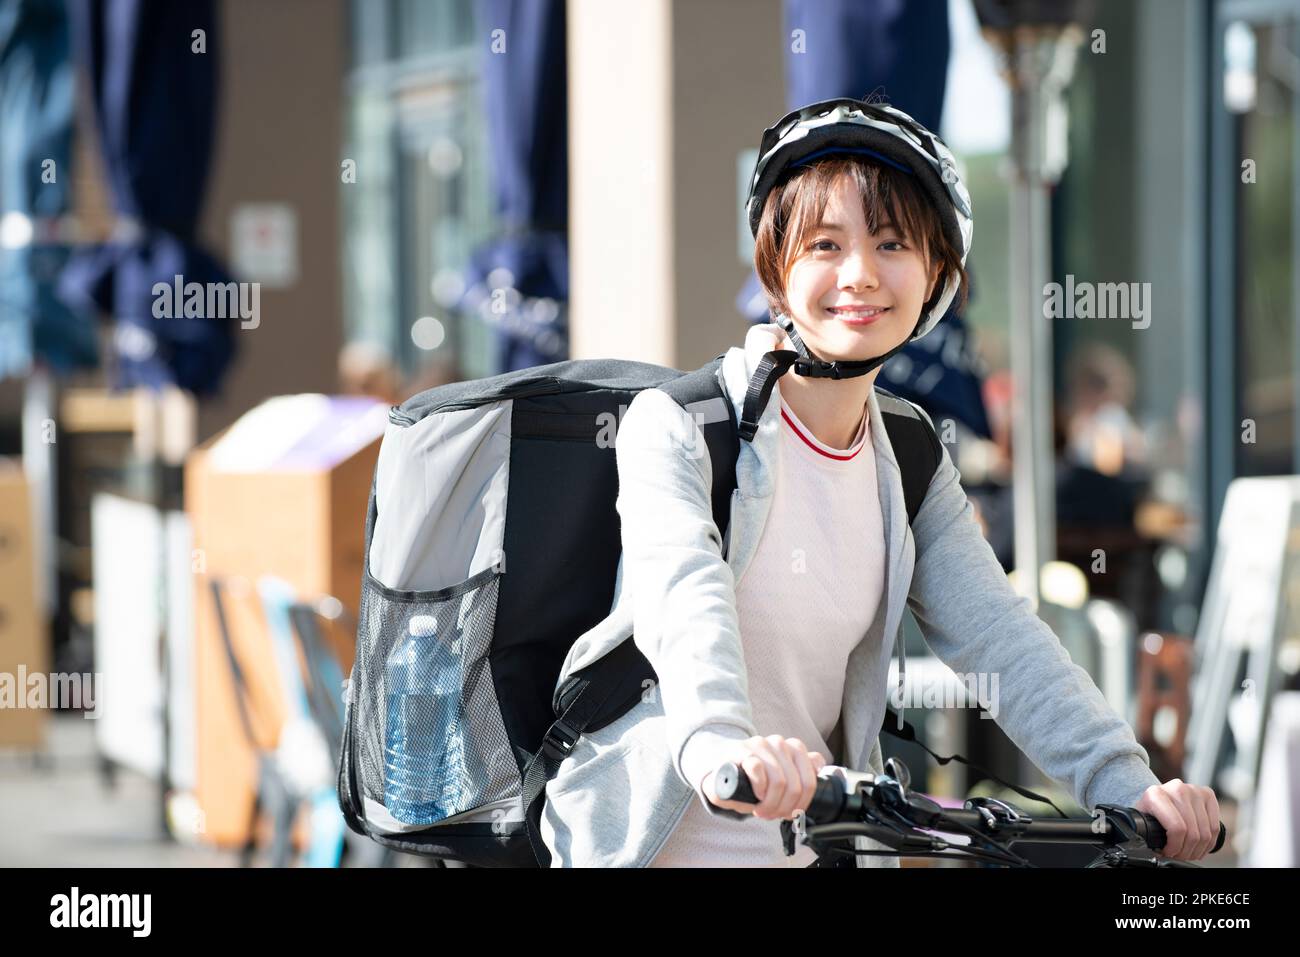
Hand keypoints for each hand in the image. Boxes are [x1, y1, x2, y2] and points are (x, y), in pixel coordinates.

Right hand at [702, 735, 826, 820]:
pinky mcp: (742, 750)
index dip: (804, 799)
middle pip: (797, 784)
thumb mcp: (779, 776)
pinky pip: (758, 769)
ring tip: (761, 809)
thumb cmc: (751, 776)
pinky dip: (758, 788)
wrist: (718, 766)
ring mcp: (761, 745)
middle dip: (785, 807)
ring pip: (780, 780)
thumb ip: (799, 774)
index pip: (813, 772)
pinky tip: (754, 795)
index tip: (792, 811)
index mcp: (792, 748)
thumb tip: (815, 777)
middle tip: (772, 815)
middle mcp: (779, 743)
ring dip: (771, 803)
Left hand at [1133, 779, 1220, 860]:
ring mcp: (1194, 790)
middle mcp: (1176, 789)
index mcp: (1156, 794)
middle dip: (1186, 851)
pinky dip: (1209, 842)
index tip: (1169, 853)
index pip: (1177, 828)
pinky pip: (1215, 827)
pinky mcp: (1207, 794)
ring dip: (1198, 849)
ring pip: (1206, 833)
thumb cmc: (1150, 810)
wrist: (1157, 795)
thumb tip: (1158, 853)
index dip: (1175, 847)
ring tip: (1189, 852)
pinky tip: (1200, 846)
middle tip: (1180, 855)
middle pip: (1192, 833)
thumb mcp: (1143, 821)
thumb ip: (1148, 834)